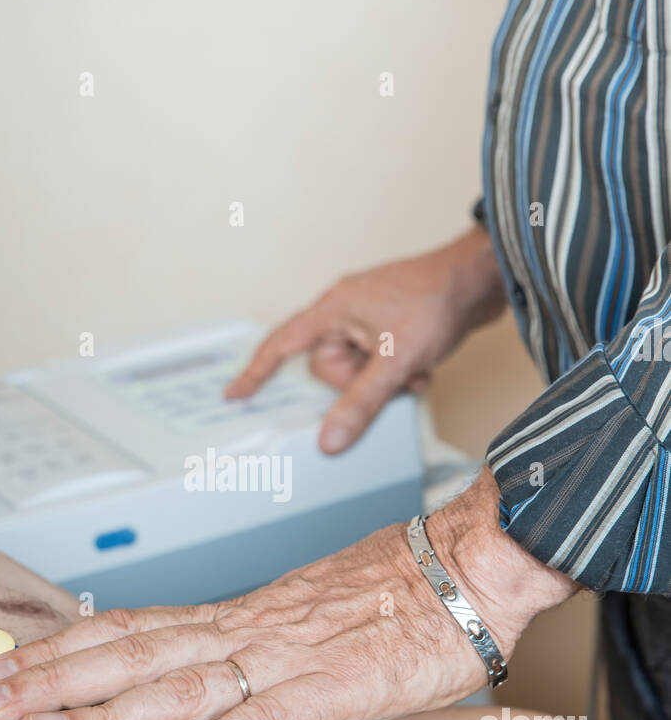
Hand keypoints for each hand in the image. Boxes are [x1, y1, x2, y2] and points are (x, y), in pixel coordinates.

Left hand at [0, 469, 574, 719]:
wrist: (466, 567)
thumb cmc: (394, 590)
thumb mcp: (306, 614)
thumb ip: (255, 652)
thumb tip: (206, 687)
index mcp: (240, 614)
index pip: (134, 626)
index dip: (66, 647)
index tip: (12, 664)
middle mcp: (247, 629)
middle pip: (135, 652)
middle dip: (55, 678)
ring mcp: (285, 659)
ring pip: (178, 685)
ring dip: (105, 712)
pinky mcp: (331, 690)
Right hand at [226, 226, 504, 452]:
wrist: (483, 278)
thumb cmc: (438, 301)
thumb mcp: (396, 360)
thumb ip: (361, 403)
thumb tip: (329, 441)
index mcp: (333, 308)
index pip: (282, 344)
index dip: (257, 371)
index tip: (236, 395)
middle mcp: (345, 312)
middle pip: (328, 369)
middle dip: (358, 384)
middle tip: (390, 378)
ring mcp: (369, 320)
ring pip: (357, 372)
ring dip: (384, 382)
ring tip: (413, 370)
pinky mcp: (391, 329)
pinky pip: (378, 366)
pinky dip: (397, 374)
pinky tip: (421, 368)